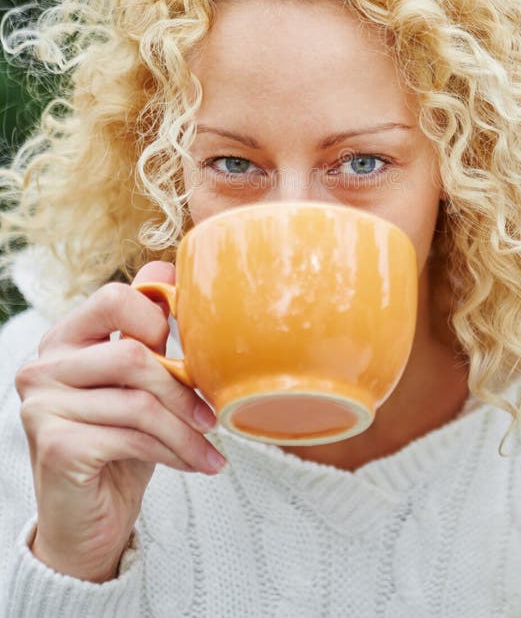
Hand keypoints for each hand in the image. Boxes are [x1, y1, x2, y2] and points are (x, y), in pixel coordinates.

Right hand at [15, 260, 225, 582]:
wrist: (91, 518)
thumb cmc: (119, 442)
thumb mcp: (139, 382)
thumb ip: (147, 329)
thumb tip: (167, 267)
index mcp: (65, 338)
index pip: (115, 297)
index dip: (159, 320)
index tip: (187, 358)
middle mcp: (43, 365)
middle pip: (132, 353)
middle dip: (182, 388)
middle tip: (213, 416)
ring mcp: (42, 405)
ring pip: (139, 401)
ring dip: (186, 431)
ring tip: (210, 448)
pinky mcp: (55, 444)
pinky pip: (132, 436)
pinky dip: (174, 452)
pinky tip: (194, 464)